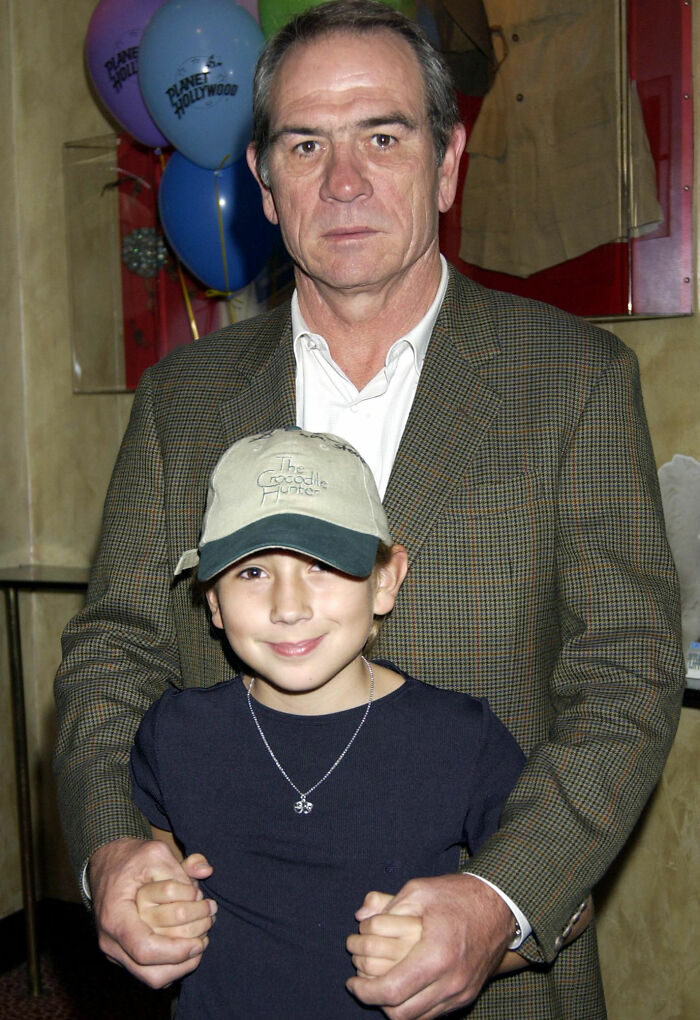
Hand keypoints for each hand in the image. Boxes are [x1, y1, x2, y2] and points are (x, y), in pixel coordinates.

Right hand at [90, 838, 214, 987]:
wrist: (106, 865)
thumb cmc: (131, 860)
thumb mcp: (154, 853)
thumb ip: (180, 865)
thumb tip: (205, 872)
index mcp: (115, 916)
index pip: (144, 948)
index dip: (176, 950)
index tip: (200, 940)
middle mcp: (111, 941)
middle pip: (150, 972)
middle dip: (184, 958)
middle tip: (205, 937)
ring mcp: (116, 952)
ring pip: (152, 978)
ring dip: (181, 966)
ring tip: (200, 942)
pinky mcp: (125, 955)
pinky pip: (151, 973)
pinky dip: (173, 966)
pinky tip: (188, 947)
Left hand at [346, 874, 513, 1019]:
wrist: (500, 905)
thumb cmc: (457, 895)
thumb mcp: (419, 890)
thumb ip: (386, 905)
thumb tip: (359, 917)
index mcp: (436, 955)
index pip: (391, 990)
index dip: (365, 991)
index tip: (351, 982)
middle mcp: (451, 982)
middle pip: (401, 1013)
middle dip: (375, 1001)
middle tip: (361, 984)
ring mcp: (461, 992)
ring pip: (416, 1018)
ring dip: (393, 1007)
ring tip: (379, 985)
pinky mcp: (466, 995)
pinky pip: (432, 1014)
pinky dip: (412, 1006)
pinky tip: (401, 987)